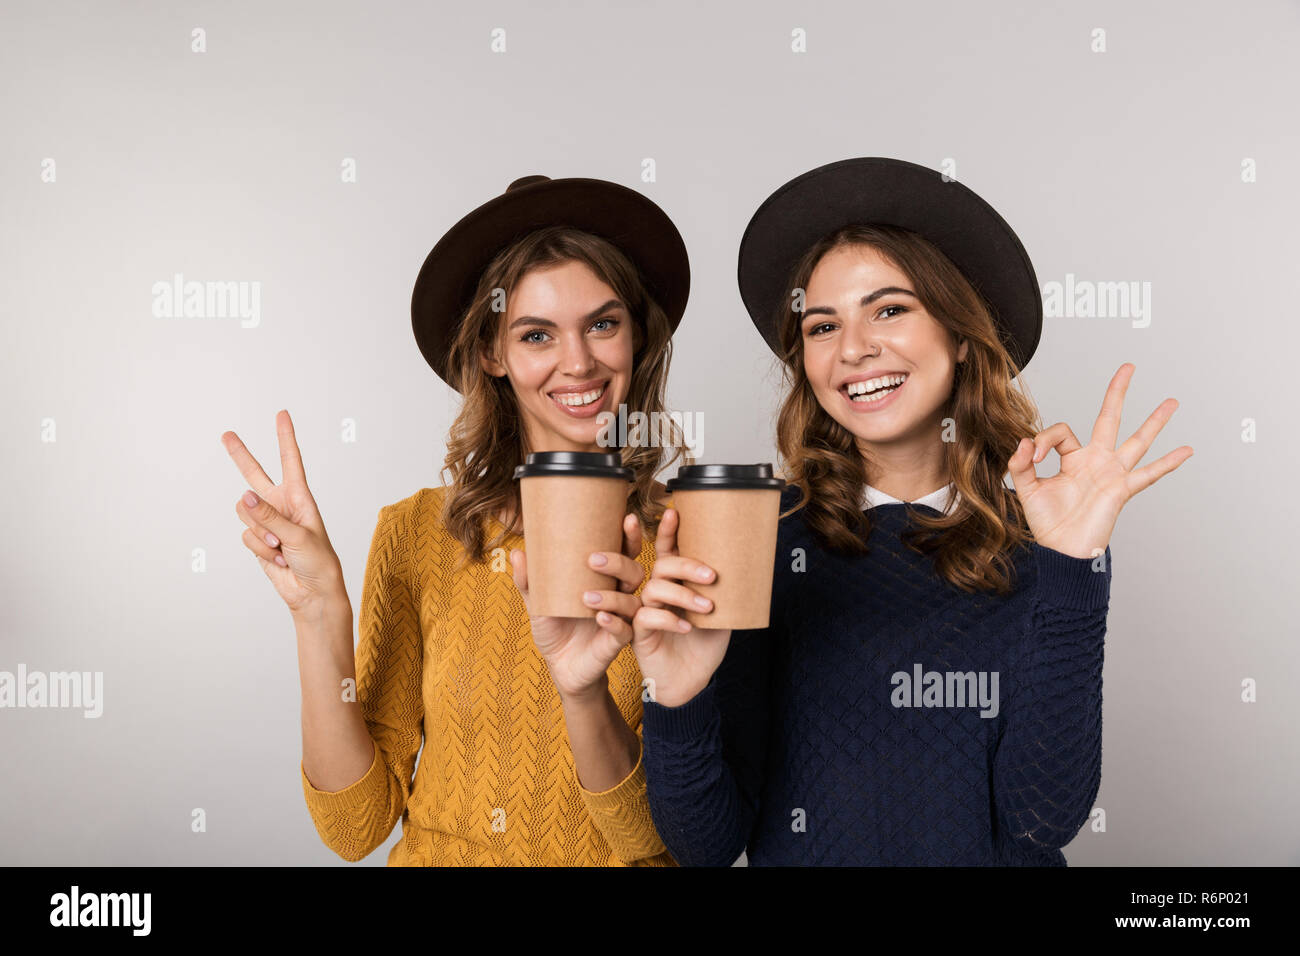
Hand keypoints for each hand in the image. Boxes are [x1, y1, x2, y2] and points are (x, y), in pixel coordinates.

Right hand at [221, 410, 347, 616]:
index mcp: (300, 497)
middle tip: (226, 434)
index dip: (285, 437)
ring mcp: (267, 522)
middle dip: (240, 456)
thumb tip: (244, 496)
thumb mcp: (299, 536)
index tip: (282, 414)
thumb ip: (270, 517)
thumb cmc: (318, 561)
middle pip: (255, 475)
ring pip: (245, 514)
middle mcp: (281, 505)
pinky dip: (260, 550)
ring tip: (281, 548)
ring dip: (260, 534)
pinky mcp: (257, 540)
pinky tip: (277, 559)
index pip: (291, 461)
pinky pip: (246, 537)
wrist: (312, 592)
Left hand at [511, 513, 646, 702]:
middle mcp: (618, 594)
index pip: (624, 551)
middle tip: (593, 559)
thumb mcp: (537, 602)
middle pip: (634, 570)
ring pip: (632, 600)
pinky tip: (600, 618)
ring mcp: (621, 618)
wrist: (558, 666)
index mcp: (604, 578)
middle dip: (619, 562)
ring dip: (612, 595)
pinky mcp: (617, 642)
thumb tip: (518, 552)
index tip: (626, 518)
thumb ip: (528, 580)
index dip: (629, 535)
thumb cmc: (554, 628)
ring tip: (587, 597)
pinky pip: (625, 630)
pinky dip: (613, 622)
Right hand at [629, 507, 732, 707]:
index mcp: (675, 583)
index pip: (669, 552)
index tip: (675, 511)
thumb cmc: (706, 645)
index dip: (670, 532)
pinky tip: (688, 627)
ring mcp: (645, 612)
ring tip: (707, 607)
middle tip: (711, 575)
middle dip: (685, 565)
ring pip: (655, 589)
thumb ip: (726, 591)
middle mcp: (657, 593)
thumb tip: (747, 564)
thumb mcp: (723, 614)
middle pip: (662, 566)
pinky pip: (647, 618)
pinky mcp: (638, 634)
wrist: (693, 682)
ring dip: (683, 595)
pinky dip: (670, 619)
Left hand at [1008, 363, 1193, 558]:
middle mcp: (1095, 461)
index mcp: (1072, 459)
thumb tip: (1024, 441)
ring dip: (1154, 421)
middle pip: (1108, 419)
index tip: (1031, 456)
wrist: (1061, 550)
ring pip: (1136, 441)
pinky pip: (1148, 474)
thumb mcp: (1027, 490)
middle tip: (1128, 367)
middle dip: (1117, 393)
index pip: (1061, 431)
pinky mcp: (1121, 490)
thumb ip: (1021, 465)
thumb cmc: (1048, 523)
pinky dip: (1168, 463)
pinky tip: (1186, 450)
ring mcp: (1112, 474)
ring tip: (1171, 402)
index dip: (1043, 440)